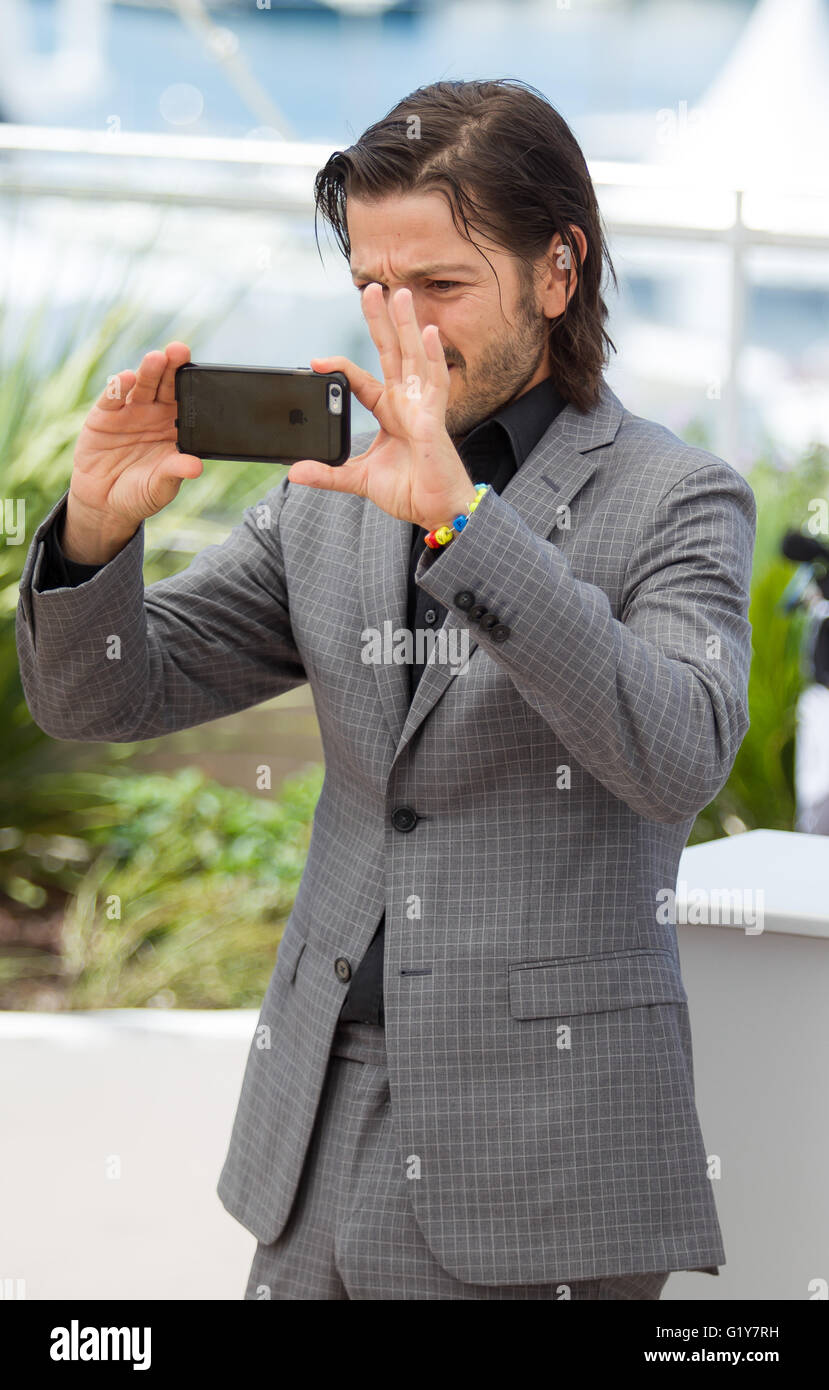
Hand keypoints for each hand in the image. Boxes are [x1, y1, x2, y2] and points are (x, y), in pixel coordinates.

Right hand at [67, 342, 202, 548]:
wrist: (105, 504)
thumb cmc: (140, 493)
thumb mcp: (161, 487)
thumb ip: (175, 472)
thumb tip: (196, 466)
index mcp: (175, 428)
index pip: (187, 402)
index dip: (194, 386)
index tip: (203, 373)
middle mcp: (154, 414)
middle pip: (166, 386)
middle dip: (173, 367)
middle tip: (180, 351)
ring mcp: (129, 412)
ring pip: (142, 386)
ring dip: (149, 371)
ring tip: (156, 359)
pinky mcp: (104, 415)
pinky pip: (113, 398)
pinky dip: (118, 387)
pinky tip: (127, 378)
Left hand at [286, 284, 477, 531]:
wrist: (437, 512)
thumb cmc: (410, 491)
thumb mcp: (361, 481)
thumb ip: (329, 474)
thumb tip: (296, 472)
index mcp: (390, 412)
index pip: (361, 381)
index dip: (340, 368)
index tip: (315, 360)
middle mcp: (406, 403)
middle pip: (392, 353)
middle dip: (381, 321)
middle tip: (370, 286)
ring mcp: (422, 408)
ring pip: (413, 358)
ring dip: (407, 325)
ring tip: (400, 293)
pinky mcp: (434, 420)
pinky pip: (435, 384)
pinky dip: (432, 357)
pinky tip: (428, 333)